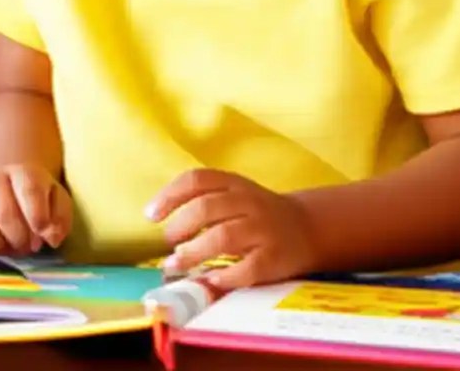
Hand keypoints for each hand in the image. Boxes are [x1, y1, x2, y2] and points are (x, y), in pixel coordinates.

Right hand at [0, 164, 71, 257]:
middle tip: (24, 248)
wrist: (6, 198)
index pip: (30, 189)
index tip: (42, 238)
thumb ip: (59, 219)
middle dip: (17, 239)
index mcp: (22, 174)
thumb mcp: (56, 207)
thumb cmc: (33, 207)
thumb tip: (51, 236)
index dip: (38, 217)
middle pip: (3, 211)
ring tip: (3, 250)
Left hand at [146, 169, 317, 289]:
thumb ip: (202, 202)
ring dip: (194, 251)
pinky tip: (210, 279)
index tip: (150, 216)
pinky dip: (225, 276)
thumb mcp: (233, 196)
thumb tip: (157, 222)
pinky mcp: (275, 258)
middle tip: (169, 242)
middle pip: (207, 208)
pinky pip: (248, 268)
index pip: (197, 180)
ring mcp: (264, 230)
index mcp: (235, 184)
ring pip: (224, 236)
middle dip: (180, 226)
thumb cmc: (257, 214)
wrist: (309, 228)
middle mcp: (250, 202)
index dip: (170, 195)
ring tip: (177, 263)